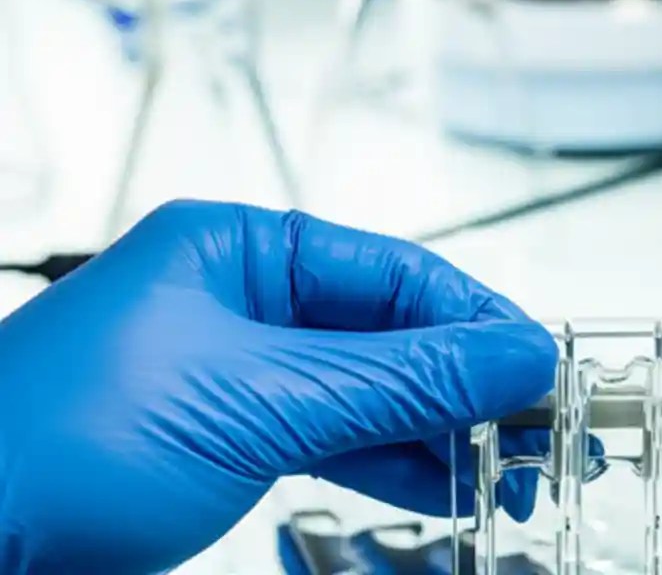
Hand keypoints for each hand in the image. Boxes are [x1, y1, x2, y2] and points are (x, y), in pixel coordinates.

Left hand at [0, 201, 556, 573]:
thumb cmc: (52, 442)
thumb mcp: (259, 398)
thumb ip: (402, 379)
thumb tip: (513, 356)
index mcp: (238, 249)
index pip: (394, 274)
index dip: (476, 321)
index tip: (539, 367)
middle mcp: (243, 302)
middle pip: (391, 333)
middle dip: (468, 383)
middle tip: (537, 428)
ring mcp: (241, 374)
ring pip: (373, 392)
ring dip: (442, 430)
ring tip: (508, 466)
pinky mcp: (235, 440)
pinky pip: (340, 438)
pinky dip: (397, 462)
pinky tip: (447, 481)